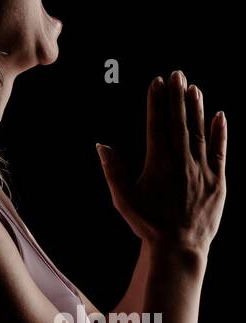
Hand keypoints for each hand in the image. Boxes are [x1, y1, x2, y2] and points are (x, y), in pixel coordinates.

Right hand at [97, 71, 225, 253]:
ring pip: (199, 132)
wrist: (179, 247)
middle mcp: (181, 163)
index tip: (156, 82)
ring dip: (196, 108)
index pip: (156, 125)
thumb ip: (112, 171)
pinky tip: (219, 115)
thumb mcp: (123, 199)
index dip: (155, 102)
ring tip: (193, 88)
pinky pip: (219, 150)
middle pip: (178, 122)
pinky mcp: (217, 180)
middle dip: (177, 96)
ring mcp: (201, 170)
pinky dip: (219, 132)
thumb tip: (102, 145)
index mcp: (158, 164)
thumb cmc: (147, 224)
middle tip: (176, 74)